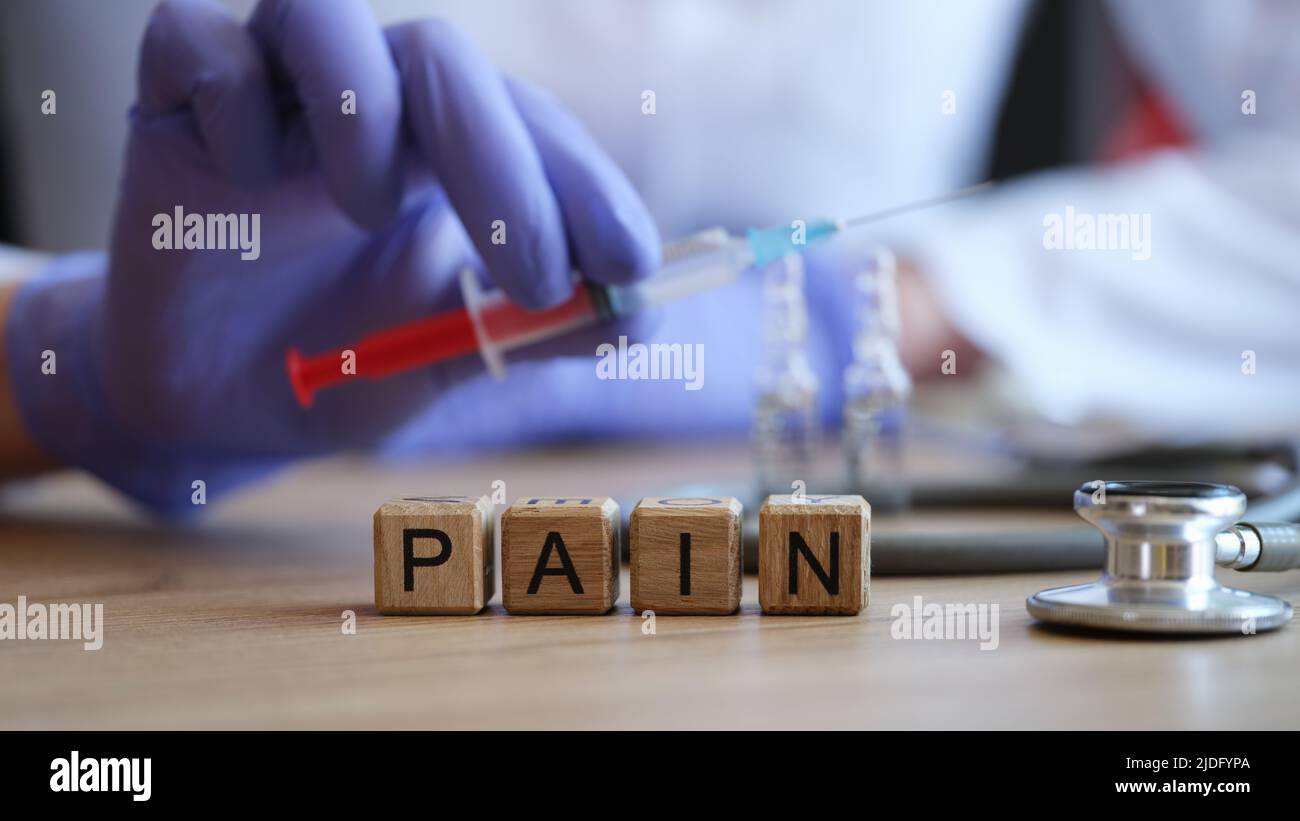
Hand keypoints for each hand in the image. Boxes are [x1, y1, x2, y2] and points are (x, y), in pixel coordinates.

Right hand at [2, 0, 658, 513]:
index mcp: (443, 150)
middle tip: (536, 278)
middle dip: (506, 167)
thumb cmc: (338, 371)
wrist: (215, 411)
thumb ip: (534, 333)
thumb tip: (639, 315)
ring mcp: (267, 90)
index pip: (527, 121)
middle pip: (442, 56)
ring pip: (322, 12)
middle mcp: (367, 100)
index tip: (631, 267)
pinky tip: (245, 184)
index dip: (585, 183)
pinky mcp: (170, 100)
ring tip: (369, 214)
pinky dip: (233, 107)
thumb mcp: (448, 360)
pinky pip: (198, 41)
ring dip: (366, 116)